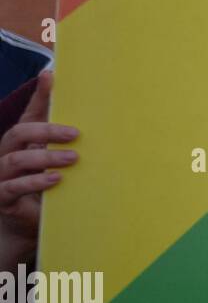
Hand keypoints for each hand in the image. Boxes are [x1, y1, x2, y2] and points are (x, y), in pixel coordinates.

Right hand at [0, 71, 78, 271]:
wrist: (24, 227)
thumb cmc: (44, 188)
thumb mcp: (57, 163)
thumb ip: (70, 143)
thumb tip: (101, 118)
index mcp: (21, 141)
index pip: (30, 114)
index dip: (39, 95)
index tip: (52, 75)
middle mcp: (7, 154)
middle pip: (19, 132)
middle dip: (47, 130)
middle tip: (76, 133)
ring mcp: (0, 175)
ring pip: (17, 159)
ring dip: (46, 157)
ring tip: (73, 159)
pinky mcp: (1, 197)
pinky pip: (14, 187)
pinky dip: (36, 182)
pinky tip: (56, 180)